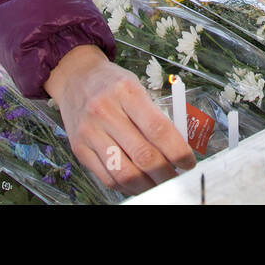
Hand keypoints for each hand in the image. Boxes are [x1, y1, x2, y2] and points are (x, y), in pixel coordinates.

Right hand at [45, 45, 195, 194]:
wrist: (75, 77)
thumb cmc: (112, 83)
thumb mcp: (137, 86)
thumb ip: (155, 114)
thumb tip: (178, 148)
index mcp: (126, 92)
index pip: (158, 129)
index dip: (178, 151)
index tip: (189, 162)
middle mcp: (105, 111)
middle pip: (143, 155)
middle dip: (166, 173)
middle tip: (177, 178)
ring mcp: (90, 132)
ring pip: (124, 172)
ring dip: (148, 185)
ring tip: (160, 185)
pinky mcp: (79, 148)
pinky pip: (107, 177)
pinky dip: (127, 186)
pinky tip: (139, 184)